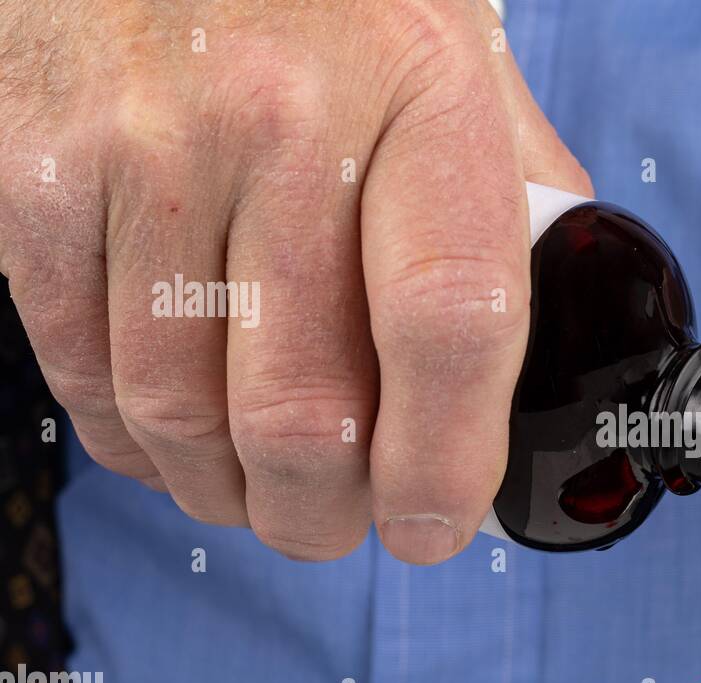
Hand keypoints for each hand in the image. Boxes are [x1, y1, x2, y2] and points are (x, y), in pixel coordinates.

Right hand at [0, 0, 590, 562]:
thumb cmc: (331, 5)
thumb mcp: (460, 67)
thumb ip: (518, 201)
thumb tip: (561, 338)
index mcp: (423, 99)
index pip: (447, 326)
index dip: (441, 463)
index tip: (435, 524)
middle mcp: (279, 124)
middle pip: (302, 412)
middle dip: (325, 515)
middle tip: (340, 522)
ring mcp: (143, 153)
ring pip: (181, 417)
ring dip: (229, 492)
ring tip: (261, 485)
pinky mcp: (36, 180)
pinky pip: (84, 376)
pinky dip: (138, 441)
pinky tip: (178, 430)